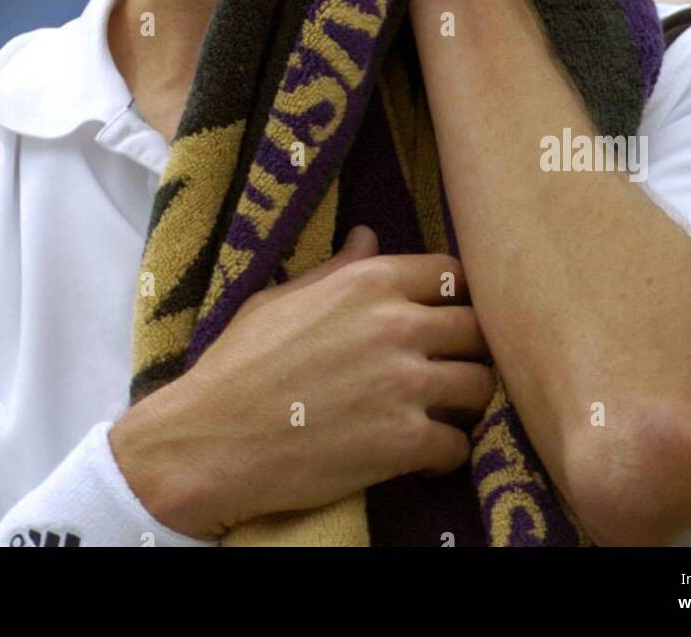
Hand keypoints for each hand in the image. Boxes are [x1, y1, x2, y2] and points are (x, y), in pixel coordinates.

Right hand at [109, 226, 494, 538]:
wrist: (210, 439)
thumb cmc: (239, 363)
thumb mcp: (282, 298)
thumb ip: (337, 269)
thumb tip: (368, 236)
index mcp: (370, 282)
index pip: (453, 273)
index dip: (454, 298)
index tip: (445, 319)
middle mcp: (396, 325)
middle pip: (478, 329)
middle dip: (467, 349)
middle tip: (448, 368)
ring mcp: (404, 385)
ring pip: (480, 385)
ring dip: (465, 401)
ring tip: (441, 410)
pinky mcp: (403, 442)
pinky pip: (459, 444)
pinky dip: (446, 452)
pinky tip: (422, 454)